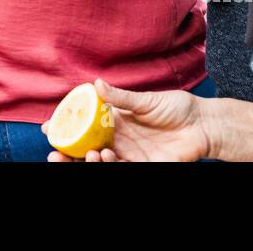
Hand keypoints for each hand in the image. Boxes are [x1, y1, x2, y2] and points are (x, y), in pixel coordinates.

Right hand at [43, 78, 212, 161]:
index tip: (49, 127)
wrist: (203, 125)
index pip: (85, 125)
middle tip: (54, 153)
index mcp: (115, 120)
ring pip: (99, 162)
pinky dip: (107, 164)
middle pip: (86, 148)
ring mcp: (129, 154)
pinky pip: (120, 168)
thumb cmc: (177, 108)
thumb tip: (97, 84)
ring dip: (87, 160)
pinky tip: (102, 156)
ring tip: (86, 153)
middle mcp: (118, 139)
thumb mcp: (146, 100)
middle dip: (67, 153)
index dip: (66, 127)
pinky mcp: (144, 166)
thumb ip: (121, 97)